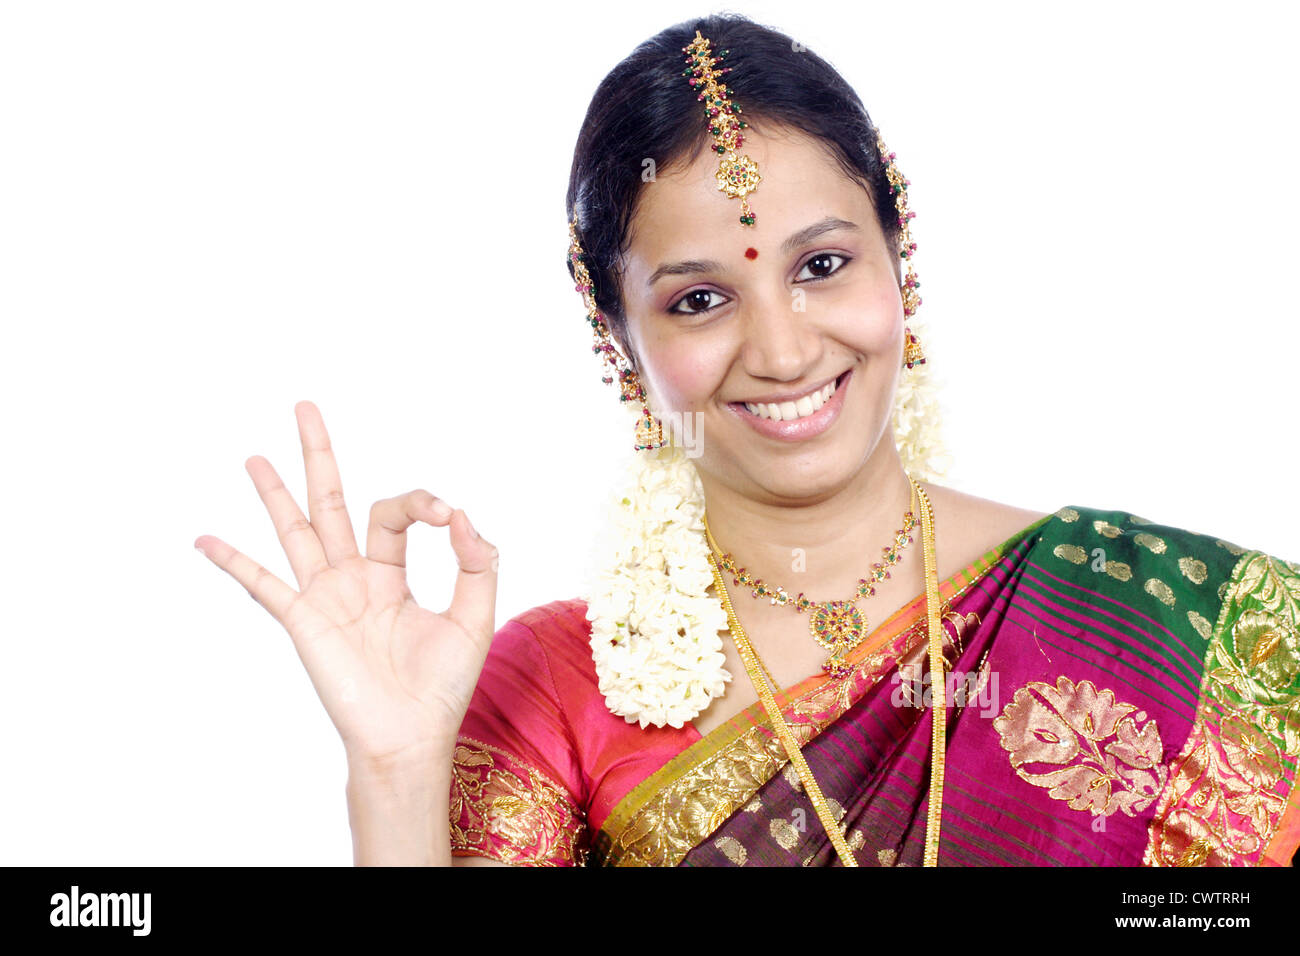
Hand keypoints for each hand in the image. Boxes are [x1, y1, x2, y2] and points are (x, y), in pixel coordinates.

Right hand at [195, 401, 498, 764]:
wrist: (409, 737)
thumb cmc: (441, 685)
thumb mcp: (474, 616)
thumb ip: (475, 562)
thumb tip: (461, 513)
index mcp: (391, 574)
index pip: (394, 515)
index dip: (420, 503)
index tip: (445, 513)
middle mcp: (352, 578)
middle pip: (330, 502)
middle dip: (319, 455)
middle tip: (305, 408)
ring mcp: (323, 597)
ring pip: (294, 531)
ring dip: (274, 492)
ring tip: (255, 455)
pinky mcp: (303, 620)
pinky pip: (263, 585)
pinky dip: (234, 562)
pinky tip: (205, 539)